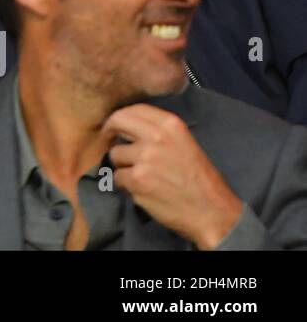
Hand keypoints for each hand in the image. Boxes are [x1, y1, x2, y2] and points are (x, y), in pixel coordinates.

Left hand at [105, 104, 243, 249]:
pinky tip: (142, 189)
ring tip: (141, 176)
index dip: (122, 118)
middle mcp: (156, 137)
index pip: (135, 109)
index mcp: (171, 125)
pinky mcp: (137, 179)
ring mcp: (145, 158)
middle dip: (110, 132)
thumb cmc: (200, 180)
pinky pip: (117, 177)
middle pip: (117, 122)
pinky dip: (125, 185)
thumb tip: (129, 127)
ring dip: (122, 166)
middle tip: (110, 143)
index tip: (118, 127)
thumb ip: (159, 131)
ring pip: (115, 154)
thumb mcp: (185, 144)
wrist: (212, 212)